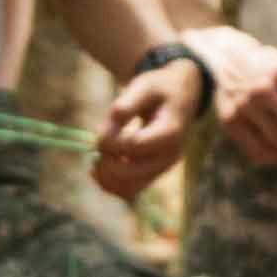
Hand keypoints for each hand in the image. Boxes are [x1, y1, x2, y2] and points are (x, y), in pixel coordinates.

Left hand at [95, 59, 205, 200]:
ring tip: (95, 157)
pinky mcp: (152, 174)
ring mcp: (161, 169)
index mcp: (170, 133)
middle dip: (106, 158)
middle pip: (129, 173)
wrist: (181, 96)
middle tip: (99, 140)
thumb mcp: (145, 85)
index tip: (101, 128)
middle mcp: (169, 157)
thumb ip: (127, 104)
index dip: (110, 140)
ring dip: (105, 176)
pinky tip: (99, 166)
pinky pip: (128, 190)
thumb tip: (109, 127)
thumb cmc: (161, 88)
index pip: (133, 146)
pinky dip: (110, 183)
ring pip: (128, 189)